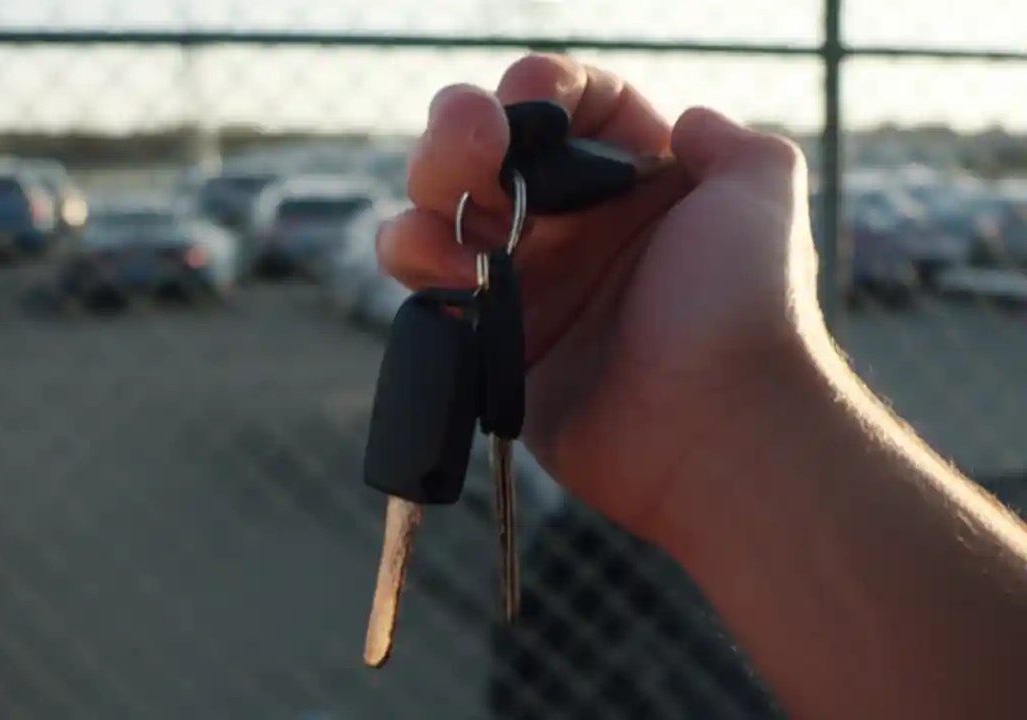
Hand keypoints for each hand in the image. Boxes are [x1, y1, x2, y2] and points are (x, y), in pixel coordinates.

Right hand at [377, 54, 819, 541]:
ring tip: (464, 233)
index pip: (569, 109)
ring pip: (442, 212)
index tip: (525, 99)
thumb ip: (729, 141)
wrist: (715, 429)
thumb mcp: (762, 188)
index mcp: (636, 184)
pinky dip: (420, 265)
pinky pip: (429, 287)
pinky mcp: (493, 341)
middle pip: (488, 152)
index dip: (538, 89)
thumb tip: (691, 121)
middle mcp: (578, 228)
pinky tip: (453, 276)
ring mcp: (531, 284)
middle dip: (461, 133)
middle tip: (472, 145)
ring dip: (431, 199)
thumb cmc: (743, 308)